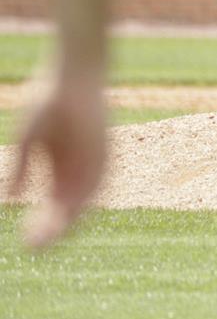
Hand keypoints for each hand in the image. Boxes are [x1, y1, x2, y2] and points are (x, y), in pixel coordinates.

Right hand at [7, 73, 106, 249]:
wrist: (77, 70)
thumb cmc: (49, 97)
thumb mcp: (29, 135)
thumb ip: (22, 164)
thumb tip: (10, 196)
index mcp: (61, 165)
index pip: (54, 204)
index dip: (42, 224)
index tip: (28, 243)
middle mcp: (80, 166)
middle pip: (68, 207)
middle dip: (53, 228)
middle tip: (36, 248)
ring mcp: (94, 158)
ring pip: (84, 198)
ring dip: (68, 220)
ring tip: (50, 237)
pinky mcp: (105, 146)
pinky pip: (98, 177)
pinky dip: (85, 196)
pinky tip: (69, 212)